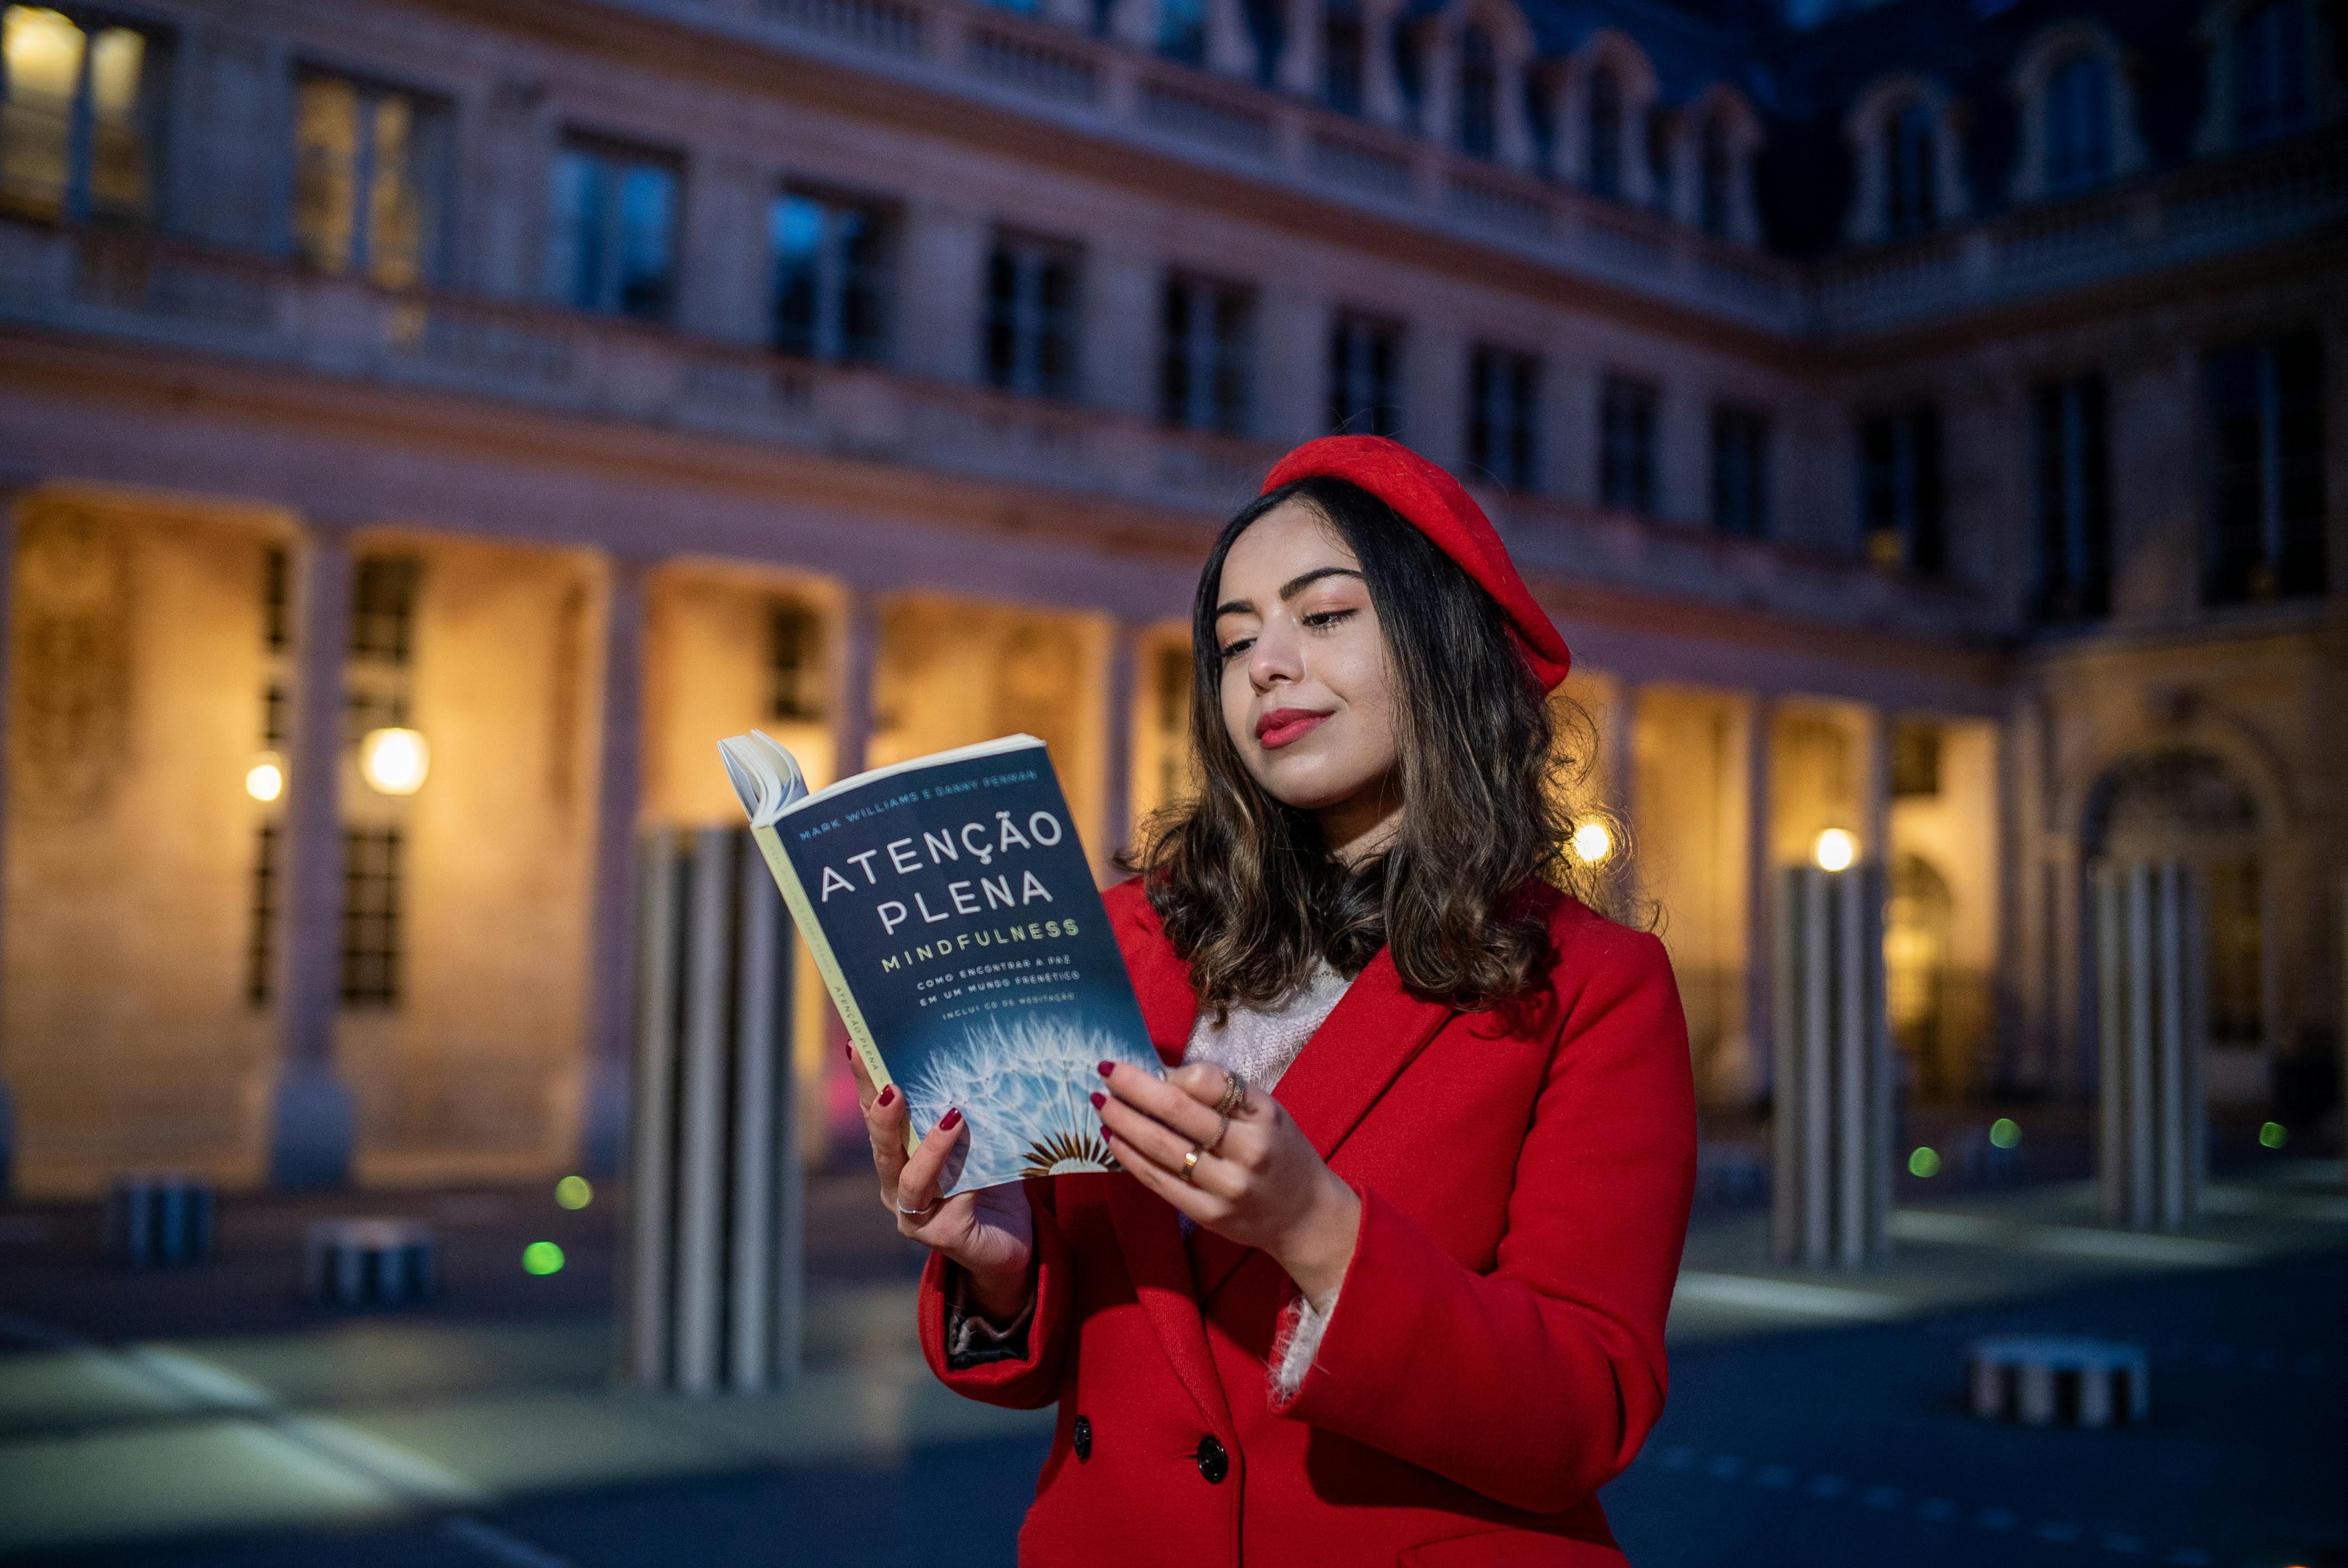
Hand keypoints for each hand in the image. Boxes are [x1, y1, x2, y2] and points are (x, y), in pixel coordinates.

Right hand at [848, 1042, 1033, 1315]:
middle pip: (882, 1149)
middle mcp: (896, 1188)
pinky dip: (966, 1180)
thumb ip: (962, 1111)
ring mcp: (916, 1217)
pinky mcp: (944, 1237)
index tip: (856, 1045)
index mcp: (897, 1158)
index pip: (876, 1114)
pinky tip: (982, 1166)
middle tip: (890, 1088)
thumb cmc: (991, 1181)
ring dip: (928, 1149)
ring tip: (952, 1118)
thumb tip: (968, 1061)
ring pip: (910, 1182)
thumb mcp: (976, 1138)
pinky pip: (952, 1205)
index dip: (865, 1082)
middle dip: (882, 1116)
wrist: (1014, 1238)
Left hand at [1093, 1060, 1361, 1304]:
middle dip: (1134, 1088)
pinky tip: (1112, 1139)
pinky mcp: (1209, 1215)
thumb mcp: (1267, 1111)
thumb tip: (1162, 1075)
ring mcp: (1227, 1187)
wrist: (1305, 1216)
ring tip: (1100, 1102)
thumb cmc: (1280, 1151)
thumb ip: (1222, 1093)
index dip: (1170, 1071)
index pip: (1211, 1082)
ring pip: (1162, 1148)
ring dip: (1124, 1122)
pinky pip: (1160, 1182)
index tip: (1141, 1063)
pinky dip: (1131, 1158)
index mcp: (1265, 1115)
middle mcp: (1248, 1150)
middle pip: (1179, 1112)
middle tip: (1105, 1072)